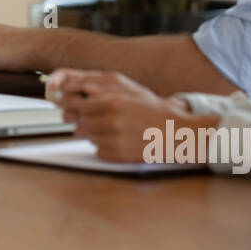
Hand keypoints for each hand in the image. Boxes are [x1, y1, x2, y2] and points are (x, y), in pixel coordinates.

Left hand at [45, 69, 214, 161]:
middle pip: (82, 123)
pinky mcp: (118, 156)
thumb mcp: (129, 93)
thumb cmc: (154, 111)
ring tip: (111, 130)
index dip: (78, 107)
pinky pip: (99, 151)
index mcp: (113, 103)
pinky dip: (104, 147)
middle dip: (85, 121)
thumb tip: (82, 94)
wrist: (174, 132)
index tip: (76, 107)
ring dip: (95, 134)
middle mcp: (112, 122)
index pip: (81, 106)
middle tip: (95, 120)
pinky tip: (117, 141)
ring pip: (90, 138)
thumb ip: (104, 93)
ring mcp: (114, 140)